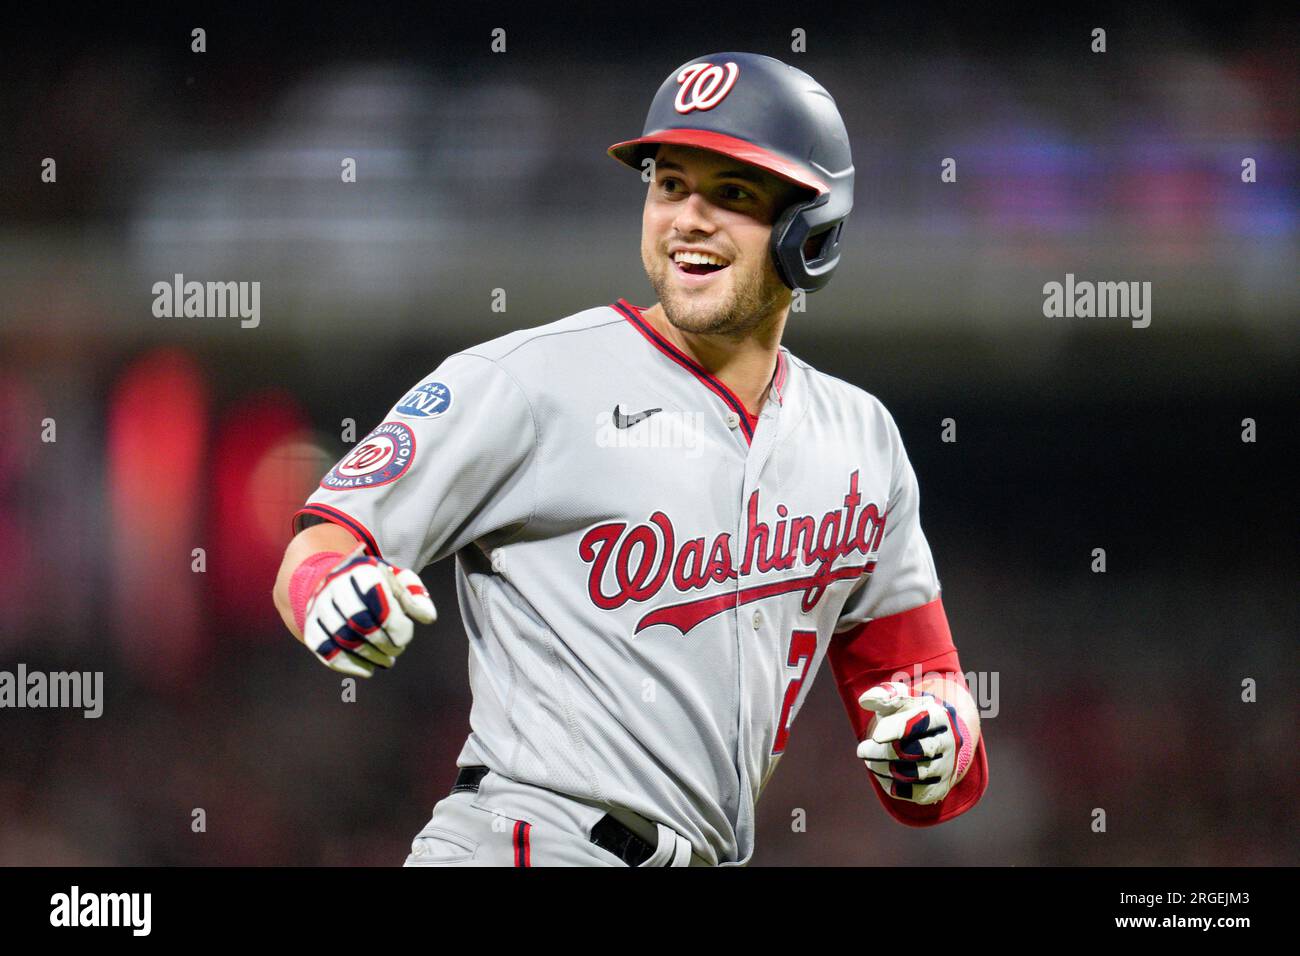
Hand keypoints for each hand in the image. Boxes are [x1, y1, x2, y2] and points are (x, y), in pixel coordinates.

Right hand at [302, 547, 436, 677]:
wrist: (335, 583)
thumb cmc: (375, 585)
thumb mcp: (397, 582)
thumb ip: (416, 597)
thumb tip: (428, 618)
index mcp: (361, 571)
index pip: (379, 602)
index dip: (396, 625)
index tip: (404, 637)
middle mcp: (335, 586)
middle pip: (359, 622)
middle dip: (383, 643)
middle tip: (396, 651)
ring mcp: (319, 607)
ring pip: (343, 638)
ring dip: (370, 656)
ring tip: (386, 661)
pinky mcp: (311, 628)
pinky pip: (327, 652)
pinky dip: (350, 665)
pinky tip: (368, 669)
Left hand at [856, 681, 972, 804]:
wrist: (934, 740)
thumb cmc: (910, 716)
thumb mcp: (900, 701)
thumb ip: (883, 695)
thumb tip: (865, 700)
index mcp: (940, 716)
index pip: (919, 723)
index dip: (896, 730)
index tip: (876, 735)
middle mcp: (949, 742)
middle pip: (913, 752)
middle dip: (880, 752)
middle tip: (862, 750)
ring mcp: (946, 767)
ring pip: (912, 774)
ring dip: (882, 769)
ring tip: (869, 761)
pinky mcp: (939, 789)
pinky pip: (914, 793)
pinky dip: (892, 785)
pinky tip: (881, 774)